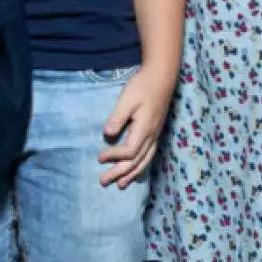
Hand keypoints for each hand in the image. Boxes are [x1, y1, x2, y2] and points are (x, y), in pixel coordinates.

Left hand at [98, 66, 174, 188]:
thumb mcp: (127, 99)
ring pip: (144, 161)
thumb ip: (118, 117)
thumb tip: (107, 133)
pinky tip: (136, 171)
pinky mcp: (155, 132)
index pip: (128, 151)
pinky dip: (141, 166)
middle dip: (120, 173)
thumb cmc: (143, 86)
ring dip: (132, 174)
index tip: (99, 157)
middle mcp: (152, 136)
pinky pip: (149, 155)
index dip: (114, 156)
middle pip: (136, 161)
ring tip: (121, 185)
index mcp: (144, 129)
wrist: (162, 76)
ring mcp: (155, 135)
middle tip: (103, 181)